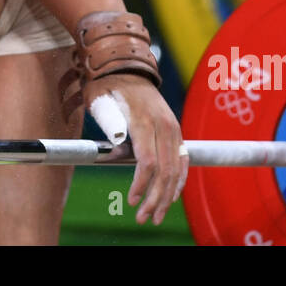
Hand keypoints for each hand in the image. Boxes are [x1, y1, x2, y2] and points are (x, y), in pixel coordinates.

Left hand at [84, 73, 187, 225]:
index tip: (131, 201)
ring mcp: (173, 128)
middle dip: (155, 198)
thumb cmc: (109, 87)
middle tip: (144, 219)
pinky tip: (172, 197)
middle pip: (165, 171)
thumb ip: (110, 127)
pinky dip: (179, 181)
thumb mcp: (102, 103)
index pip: (147, 161)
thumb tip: (113, 155)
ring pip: (176, 169)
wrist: (128, 66)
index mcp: (143, 120)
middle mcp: (163, 125)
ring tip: (156, 215)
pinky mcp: (176, 131)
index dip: (140, 185)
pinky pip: (182, 160)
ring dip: (167, 196)